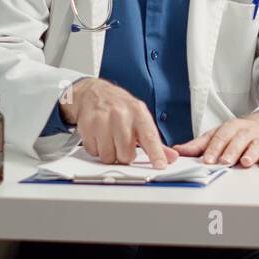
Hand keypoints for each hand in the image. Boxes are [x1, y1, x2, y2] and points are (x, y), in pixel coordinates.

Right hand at [61, 78, 176, 168]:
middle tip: (122, 143)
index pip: (149, 137)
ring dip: (109, 153)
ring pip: (109, 157)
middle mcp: (121, 115)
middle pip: (126, 154)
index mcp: (138, 112)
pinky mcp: (87, 126)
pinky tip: (99, 136)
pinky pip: (94, 152)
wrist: (93, 93)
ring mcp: (103, 120)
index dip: (155, 153)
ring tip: (109, 139)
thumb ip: (155, 141)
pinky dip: (96, 149)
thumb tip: (170, 157)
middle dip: (124, 154)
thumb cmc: (119, 107)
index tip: (160, 165)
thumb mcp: (140, 118)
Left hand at [173, 111, 258, 167]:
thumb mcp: (218, 135)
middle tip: (224, 162)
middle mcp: (246, 132)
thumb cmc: (238, 134)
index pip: (220, 137)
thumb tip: (176, 151)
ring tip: (244, 163)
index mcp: (231, 127)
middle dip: (231, 151)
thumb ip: (198, 145)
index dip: (213, 148)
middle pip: (238, 141)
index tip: (207, 160)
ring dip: (250, 154)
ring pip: (256, 145)